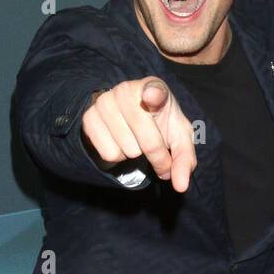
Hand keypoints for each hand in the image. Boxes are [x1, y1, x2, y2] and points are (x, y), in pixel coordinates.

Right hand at [81, 78, 197, 191]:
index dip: (154, 95)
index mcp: (154, 87)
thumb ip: (184, 159)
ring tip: (137, 141)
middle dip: (159, 159)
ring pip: (128, 151)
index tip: (152, 96)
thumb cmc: (160, 124)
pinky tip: (121, 142)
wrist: (130, 114)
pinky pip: (109, 154)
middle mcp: (126, 90)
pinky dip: (119, 156)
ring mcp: (104, 102)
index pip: (154, 91)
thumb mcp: (179, 137)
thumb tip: (181, 186)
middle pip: (148, 142)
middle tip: (160, 158)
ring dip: (136, 155)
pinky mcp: (89, 117)